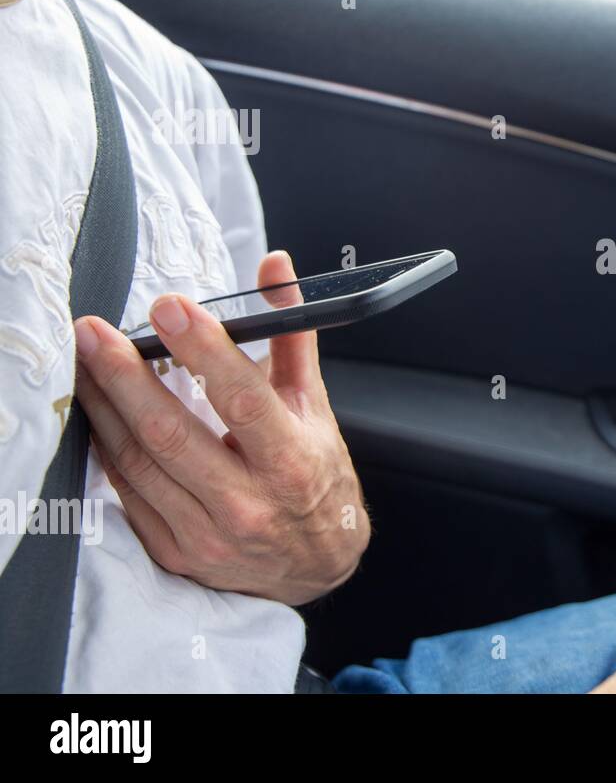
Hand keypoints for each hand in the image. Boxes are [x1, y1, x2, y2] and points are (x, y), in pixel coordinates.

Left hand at [74, 251, 370, 605]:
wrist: (318, 561)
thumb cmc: (317, 473)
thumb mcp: (315, 405)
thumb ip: (292, 335)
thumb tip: (276, 268)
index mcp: (292, 460)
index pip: (242, 399)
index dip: (203, 350)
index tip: (170, 308)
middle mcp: (249, 503)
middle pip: (171, 433)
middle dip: (124, 376)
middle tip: (93, 332)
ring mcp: (207, 533)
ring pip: (138, 463)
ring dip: (103, 407)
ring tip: (84, 363)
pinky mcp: (176, 552)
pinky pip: (127, 495)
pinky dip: (107, 450)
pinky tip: (98, 415)